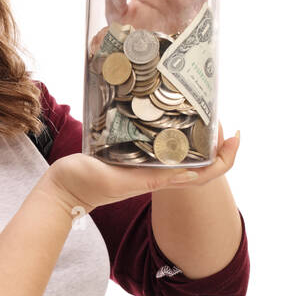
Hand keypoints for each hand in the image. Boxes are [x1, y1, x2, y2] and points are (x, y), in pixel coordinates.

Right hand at [41, 119, 240, 214]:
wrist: (61, 190)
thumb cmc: (87, 185)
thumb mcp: (122, 181)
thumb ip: (153, 180)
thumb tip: (193, 175)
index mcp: (158, 178)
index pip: (205, 173)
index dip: (225, 157)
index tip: (234, 135)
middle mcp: (155, 170)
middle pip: (196, 156)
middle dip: (212, 136)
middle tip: (215, 109)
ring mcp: (141, 162)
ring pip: (176, 146)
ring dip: (191, 128)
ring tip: (197, 105)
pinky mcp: (125, 152)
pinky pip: (154, 139)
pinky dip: (165, 126)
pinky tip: (162, 109)